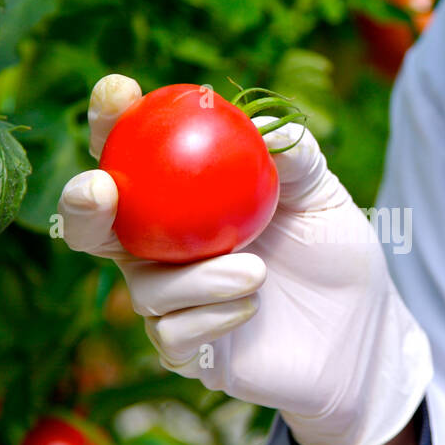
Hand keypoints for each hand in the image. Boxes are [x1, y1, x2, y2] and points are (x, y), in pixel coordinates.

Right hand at [58, 75, 431, 444]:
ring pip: (144, 288)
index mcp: (182, 197)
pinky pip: (172, 335)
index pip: (132, 153)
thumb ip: (294, 156)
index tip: (119, 91)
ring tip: (256, 270)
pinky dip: (210, 316)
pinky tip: (251, 305)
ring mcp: (170, 302)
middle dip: (82, 203)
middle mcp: (162, 247)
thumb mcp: (322, 193)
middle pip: (95, 225)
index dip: (112, 119)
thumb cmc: (336, 252)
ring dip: (194, 277)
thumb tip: (262, 126)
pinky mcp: (187, 352)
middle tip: (101, 189)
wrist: (362, 332)